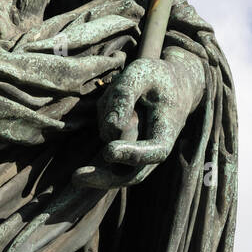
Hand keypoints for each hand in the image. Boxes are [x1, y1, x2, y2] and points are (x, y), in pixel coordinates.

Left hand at [73, 49, 204, 190]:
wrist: (175, 83)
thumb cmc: (157, 77)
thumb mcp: (142, 73)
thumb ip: (125, 95)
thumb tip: (111, 128)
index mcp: (167, 130)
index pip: (155, 151)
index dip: (133, 154)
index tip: (108, 151)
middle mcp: (156, 148)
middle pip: (133, 173)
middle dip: (105, 178)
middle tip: (76, 178)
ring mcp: (142, 150)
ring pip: (114, 149)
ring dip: (105, 122)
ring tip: (114, 90)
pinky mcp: (128, 145)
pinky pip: (109, 137)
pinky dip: (104, 121)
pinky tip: (110, 97)